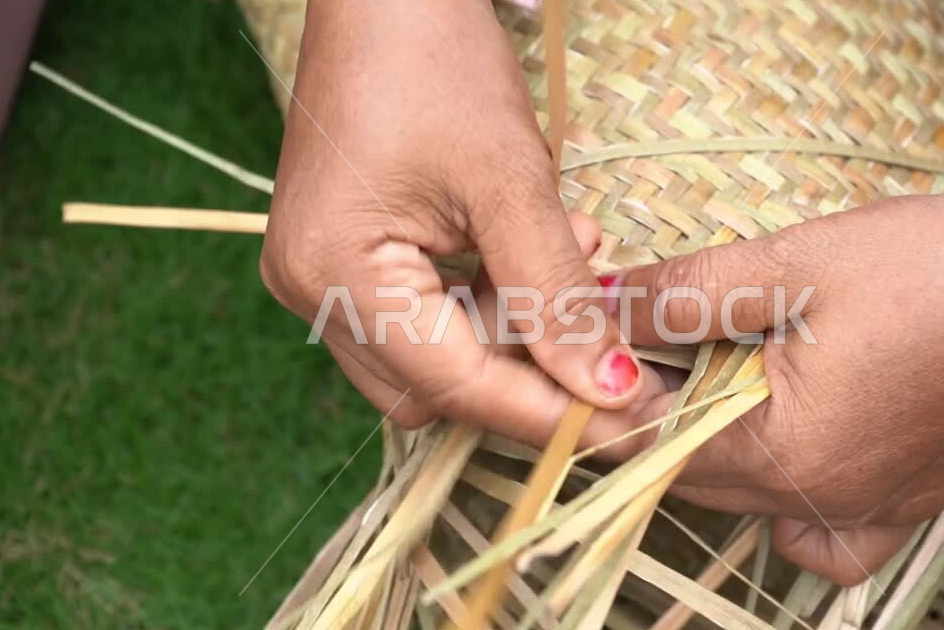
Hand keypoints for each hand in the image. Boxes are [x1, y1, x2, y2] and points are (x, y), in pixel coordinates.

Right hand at [259, 0, 646, 443]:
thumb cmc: (435, 59)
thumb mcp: (509, 179)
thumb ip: (554, 295)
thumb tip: (608, 391)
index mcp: (333, 271)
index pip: (455, 383)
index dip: (549, 411)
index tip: (633, 425)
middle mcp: (310, 290)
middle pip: (437, 388)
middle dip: (530, 372)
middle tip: (608, 336)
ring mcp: (318, 277)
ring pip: (432, 363)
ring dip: (512, 336)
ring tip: (573, 259)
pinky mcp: (341, 260)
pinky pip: (421, 320)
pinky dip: (485, 307)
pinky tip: (530, 255)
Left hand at [603, 174, 943, 583]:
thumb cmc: (921, 266)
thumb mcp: (787, 264)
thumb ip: (678, 296)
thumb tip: (591, 309)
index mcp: (785, 453)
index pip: (652, 448)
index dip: (605, 400)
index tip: (582, 353)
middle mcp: (823, 503)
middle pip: (694, 479)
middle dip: (653, 418)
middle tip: (643, 350)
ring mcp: (872, 511)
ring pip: (748, 502)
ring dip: (708, 449)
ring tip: (709, 380)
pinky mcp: (907, 502)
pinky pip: (821, 535)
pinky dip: (786, 503)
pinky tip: (782, 444)